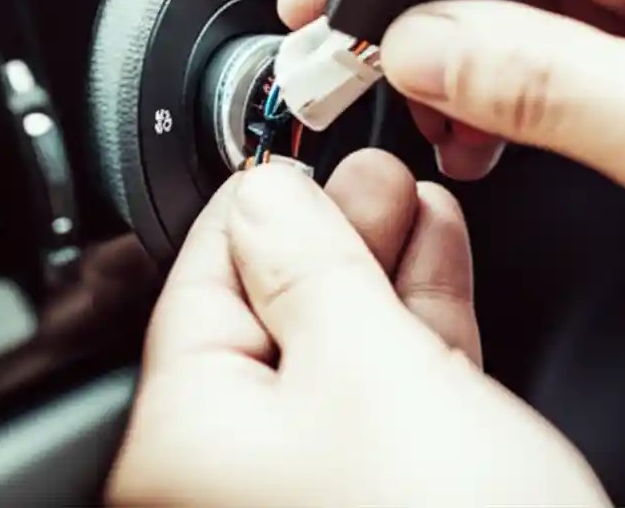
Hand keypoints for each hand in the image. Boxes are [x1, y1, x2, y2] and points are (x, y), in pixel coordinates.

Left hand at [106, 150, 606, 505]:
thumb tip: (270, 196)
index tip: (290, 152)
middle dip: (325, 232)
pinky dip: (415, 326)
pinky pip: (387, 396)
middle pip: (270, 317)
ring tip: (411, 195)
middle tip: (364, 167)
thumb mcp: (367, 371)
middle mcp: (234, 477)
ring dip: (378, 267)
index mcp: (187, 444)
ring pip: (337, 352)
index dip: (252, 208)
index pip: (197, 289)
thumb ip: (310, 269)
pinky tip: (437, 263)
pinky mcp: (390, 499)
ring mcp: (313, 493)